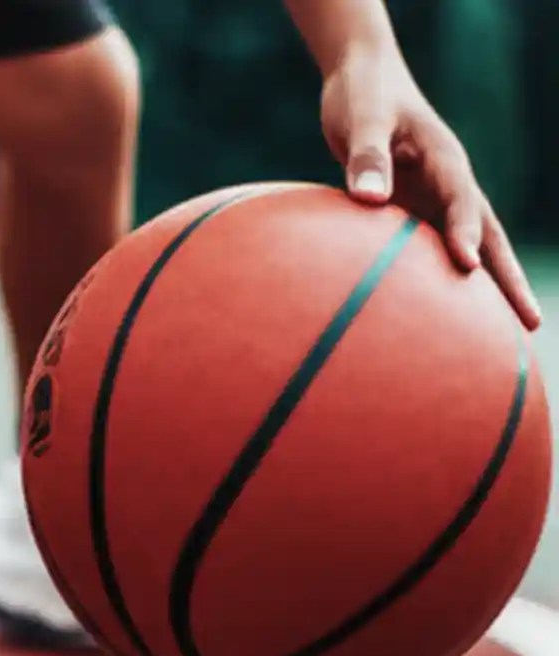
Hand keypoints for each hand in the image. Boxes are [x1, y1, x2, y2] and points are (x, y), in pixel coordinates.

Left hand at [319, 52, 540, 328]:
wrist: (362, 84)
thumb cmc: (363, 96)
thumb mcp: (362, 118)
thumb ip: (366, 155)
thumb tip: (370, 199)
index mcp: (443, 158)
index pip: (460, 198)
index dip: (464, 230)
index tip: (465, 264)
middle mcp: (448, 184)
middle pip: (487, 236)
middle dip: (507, 279)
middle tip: (529, 323)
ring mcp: (433, 200)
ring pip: (466, 249)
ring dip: (484, 288)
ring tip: (504, 335)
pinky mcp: (410, 211)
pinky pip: (428, 251)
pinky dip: (439, 281)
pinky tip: (438, 319)